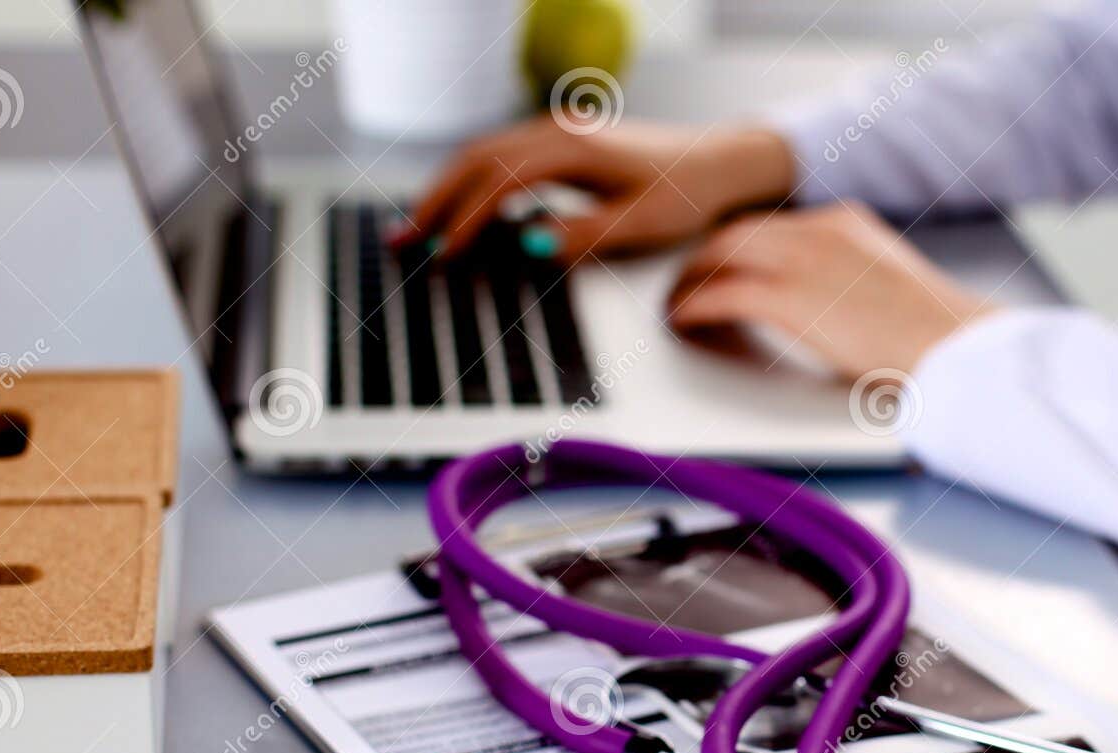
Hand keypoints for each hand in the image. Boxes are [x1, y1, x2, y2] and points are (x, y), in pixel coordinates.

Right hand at [394, 118, 796, 259]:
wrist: (715, 164)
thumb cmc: (684, 195)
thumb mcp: (639, 224)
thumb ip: (584, 235)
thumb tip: (529, 243)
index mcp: (571, 150)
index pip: (499, 183)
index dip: (467, 220)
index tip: (444, 255)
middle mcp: (555, 132)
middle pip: (476, 160)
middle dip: (435, 202)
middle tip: (402, 242)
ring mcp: (554, 132)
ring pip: (482, 154)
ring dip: (444, 190)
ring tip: (414, 228)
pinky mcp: (558, 142)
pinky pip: (499, 157)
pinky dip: (469, 183)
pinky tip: (456, 210)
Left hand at [666, 203, 993, 377]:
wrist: (952, 343)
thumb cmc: (933, 332)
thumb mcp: (888, 283)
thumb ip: (850, 278)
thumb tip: (828, 302)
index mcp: (845, 222)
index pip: (772, 225)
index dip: (737, 246)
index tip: (721, 263)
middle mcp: (818, 230)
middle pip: (737, 232)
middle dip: (704, 258)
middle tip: (683, 281)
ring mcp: (802, 261)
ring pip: (721, 255)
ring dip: (690, 279)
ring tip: (675, 302)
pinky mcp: (790, 299)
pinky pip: (722, 294)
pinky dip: (694, 305)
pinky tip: (683, 320)